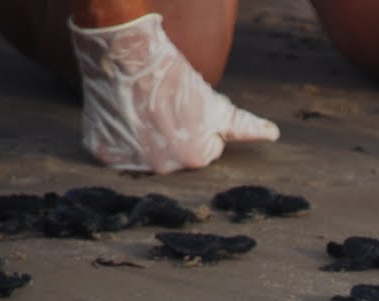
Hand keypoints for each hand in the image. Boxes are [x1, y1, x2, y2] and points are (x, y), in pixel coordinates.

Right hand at [69, 12, 278, 174]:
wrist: (125, 54)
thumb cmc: (175, 76)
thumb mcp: (214, 104)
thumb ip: (243, 126)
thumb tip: (273, 135)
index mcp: (197, 158)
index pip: (206, 151)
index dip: (196, 127)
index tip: (184, 108)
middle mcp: (166, 168)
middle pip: (176, 156)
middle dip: (172, 136)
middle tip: (160, 107)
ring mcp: (133, 163)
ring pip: (146, 155)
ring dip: (145, 138)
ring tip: (141, 110)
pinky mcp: (104, 153)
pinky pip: (116, 152)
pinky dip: (117, 136)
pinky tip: (121, 115)